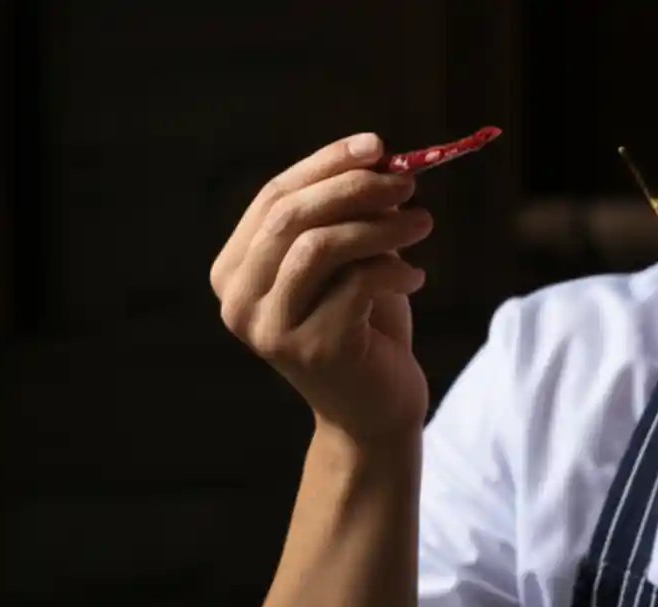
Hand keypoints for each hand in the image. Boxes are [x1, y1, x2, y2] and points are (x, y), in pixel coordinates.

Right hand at [209, 132, 432, 443]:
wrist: (375, 409)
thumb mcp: (349, 263)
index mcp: (234, 271)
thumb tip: (377, 156)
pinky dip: (395, 269)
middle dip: (356, 188)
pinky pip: (357, 283)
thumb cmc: (362, 327)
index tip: (377, 145)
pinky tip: (415, 276)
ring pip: (320, 245)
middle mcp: (239, 300)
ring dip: (381, 225)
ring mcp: (270, 328)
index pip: (274, 197)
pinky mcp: (312, 349)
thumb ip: (347, 215)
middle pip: (292, 216)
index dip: (326, 164)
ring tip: (423, 224)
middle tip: (408, 183)